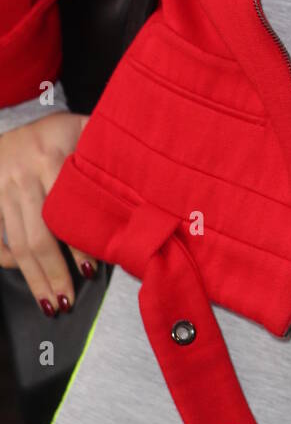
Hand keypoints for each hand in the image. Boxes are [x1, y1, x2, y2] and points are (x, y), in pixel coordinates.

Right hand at [0, 111, 98, 314]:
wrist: (14, 120)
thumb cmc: (57, 131)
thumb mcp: (83, 127)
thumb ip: (104, 146)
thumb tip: (143, 171)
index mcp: (52, 158)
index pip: (68, 213)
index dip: (80, 245)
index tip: (92, 271)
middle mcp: (24, 177)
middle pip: (39, 237)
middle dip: (54, 273)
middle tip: (67, 302)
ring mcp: (3, 191)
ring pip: (18, 243)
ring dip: (34, 277)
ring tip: (50, 303)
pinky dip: (5, 258)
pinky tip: (23, 273)